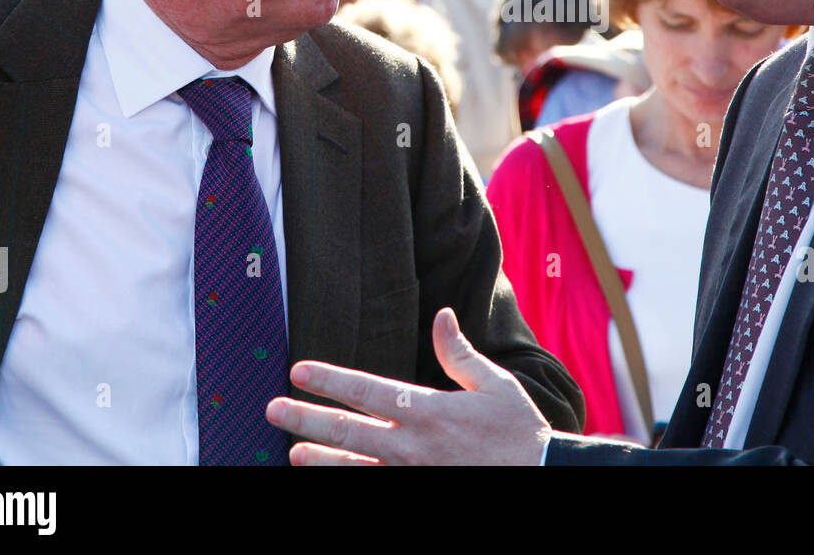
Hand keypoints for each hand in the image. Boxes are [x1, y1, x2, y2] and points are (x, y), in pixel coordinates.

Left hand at [265, 307, 552, 464]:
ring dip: (319, 459)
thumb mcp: (494, 384)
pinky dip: (347, 483)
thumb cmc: (518, 431)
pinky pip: (372, 491)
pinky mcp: (416, 497)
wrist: (541, 477)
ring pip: (352, 468)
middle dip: (306, 418)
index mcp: (428, 411)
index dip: (329, 379)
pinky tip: (327, 478)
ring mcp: (411, 477)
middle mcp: (412, 446)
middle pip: (347, 430)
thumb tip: (442, 316)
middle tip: (273, 409)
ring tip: (293, 450)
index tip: (299, 371)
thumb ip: (459, 353)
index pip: (366, 391)